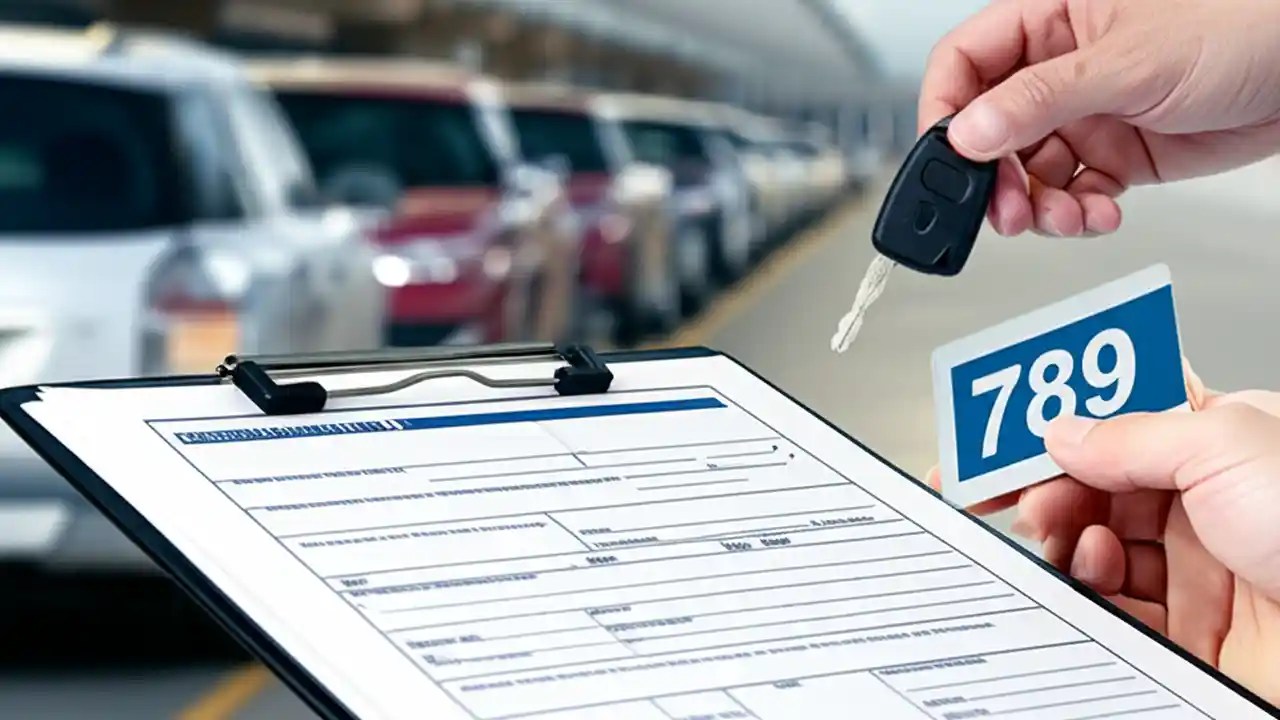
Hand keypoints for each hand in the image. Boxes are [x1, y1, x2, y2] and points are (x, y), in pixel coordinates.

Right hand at [920, 0, 1279, 237]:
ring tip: (1060, 217)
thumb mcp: (1128, 63)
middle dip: (993, 177)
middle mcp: (1061, 67)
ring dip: (1037, 205)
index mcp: (1052, 17)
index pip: (966, 62)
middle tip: (1004, 209)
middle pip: (990, 129)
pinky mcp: (1118, 154)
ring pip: (1028, 171)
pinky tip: (1096, 213)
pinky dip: (1077, 213)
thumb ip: (1040, 101)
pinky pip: (1073, 193)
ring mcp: (1089, 112)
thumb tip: (967, 133)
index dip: (945, 110)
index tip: (945, 159)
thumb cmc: (1244, 23)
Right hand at [926, 362, 1279, 704]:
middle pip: (1100, 480)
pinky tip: (1091, 563)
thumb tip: (1065, 432)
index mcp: (1224, 441)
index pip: (1125, 414)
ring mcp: (1196, 565)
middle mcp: (1209, 501)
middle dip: (1050, 478)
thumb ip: (1132, 434)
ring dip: (1064, 528)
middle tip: (1015, 484)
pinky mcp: (1188, 627)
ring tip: (1054, 525)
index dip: (1064, 415)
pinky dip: (1087, 578)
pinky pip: (1111, 598)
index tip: (1008, 426)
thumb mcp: (1227, 447)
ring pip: (1097, 538)